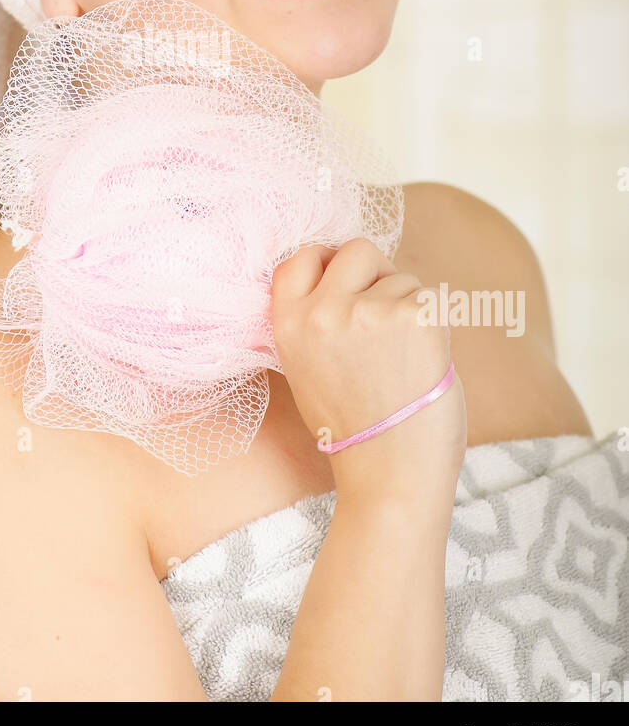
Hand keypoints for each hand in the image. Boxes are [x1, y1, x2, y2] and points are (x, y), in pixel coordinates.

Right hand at [271, 238, 466, 505]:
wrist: (391, 476)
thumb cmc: (355, 426)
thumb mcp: (307, 367)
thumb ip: (317, 320)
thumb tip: (345, 275)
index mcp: (288, 323)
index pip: (301, 256)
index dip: (328, 262)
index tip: (346, 283)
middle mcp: (323, 311)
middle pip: (357, 249)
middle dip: (377, 274)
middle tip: (385, 319)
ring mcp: (369, 311)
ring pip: (401, 277)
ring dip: (409, 308)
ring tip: (402, 361)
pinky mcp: (415, 316)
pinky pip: (432, 297)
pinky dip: (436, 325)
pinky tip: (425, 362)